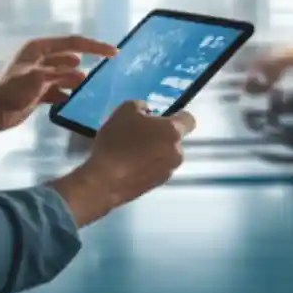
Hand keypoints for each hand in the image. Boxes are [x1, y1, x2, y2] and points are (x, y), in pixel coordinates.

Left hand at [0, 35, 116, 136]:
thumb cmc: (8, 90)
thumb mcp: (36, 78)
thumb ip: (59, 73)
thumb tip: (80, 69)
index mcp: (39, 49)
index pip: (73, 43)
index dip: (94, 46)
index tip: (114, 52)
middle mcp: (42, 59)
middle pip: (71, 58)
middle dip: (89, 64)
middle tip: (109, 74)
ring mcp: (40, 76)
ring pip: (67, 76)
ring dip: (79, 82)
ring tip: (96, 90)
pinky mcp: (39, 92)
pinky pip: (60, 91)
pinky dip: (69, 95)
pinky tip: (79, 102)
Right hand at [50, 101, 195, 225]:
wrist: (104, 179)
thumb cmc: (117, 140)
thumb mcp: (125, 110)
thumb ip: (142, 107)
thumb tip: (148, 114)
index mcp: (173, 131)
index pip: (189, 120)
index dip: (177, 116)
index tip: (161, 118)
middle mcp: (177, 152)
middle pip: (174, 140)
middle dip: (161, 136)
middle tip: (139, 134)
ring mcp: (168, 171)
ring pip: (165, 156)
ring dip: (154, 152)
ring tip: (131, 152)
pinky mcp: (157, 186)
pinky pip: (156, 169)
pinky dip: (147, 166)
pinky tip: (128, 165)